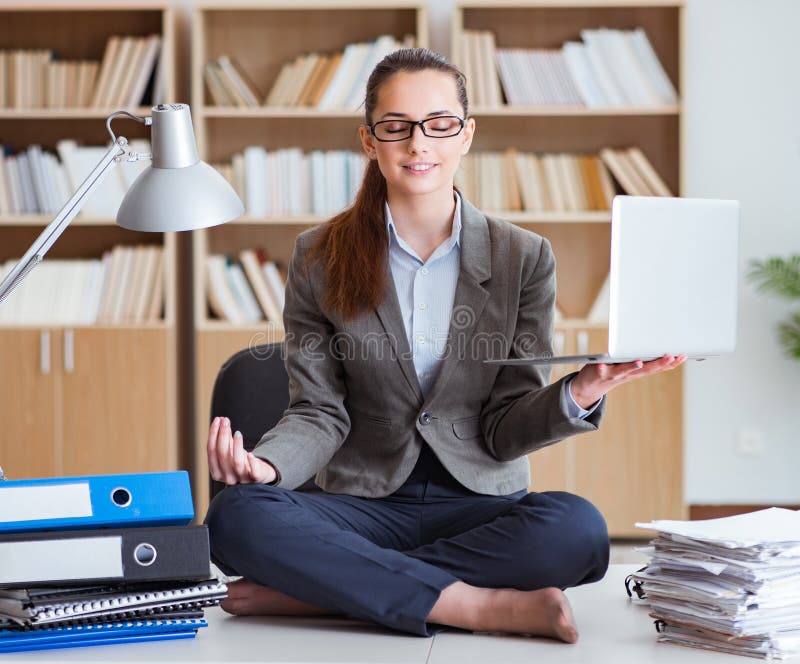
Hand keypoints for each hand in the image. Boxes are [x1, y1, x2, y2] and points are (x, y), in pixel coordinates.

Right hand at [207, 416, 276, 484]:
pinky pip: (253, 473)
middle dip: (223, 435)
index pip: (211, 451)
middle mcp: (227, 477)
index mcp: (217, 472)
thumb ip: (225, 438)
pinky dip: (251, 462)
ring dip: (236, 445)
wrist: (258, 475)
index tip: (217, 420)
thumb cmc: (241, 461)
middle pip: (222, 455)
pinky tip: (250, 453)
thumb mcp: (230, 451)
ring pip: (236, 462)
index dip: (213, 434)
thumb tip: (221, 420)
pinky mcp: (255, 479)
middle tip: (226, 421)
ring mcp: (241, 479)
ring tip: (237, 433)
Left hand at [569, 355, 685, 409]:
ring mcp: (614, 374)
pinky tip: (602, 365)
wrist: (590, 386)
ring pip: (625, 370)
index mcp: (637, 370)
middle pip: (646, 369)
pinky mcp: (600, 372)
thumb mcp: (630, 366)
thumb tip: (657, 348)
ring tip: (640, 362)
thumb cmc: (612, 372)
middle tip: (671, 357)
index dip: (670, 363)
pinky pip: (601, 370)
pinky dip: (602, 368)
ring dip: (633, 367)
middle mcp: (628, 373)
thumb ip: (642, 360)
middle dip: (659, 363)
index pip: (657, 367)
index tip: (683, 356)